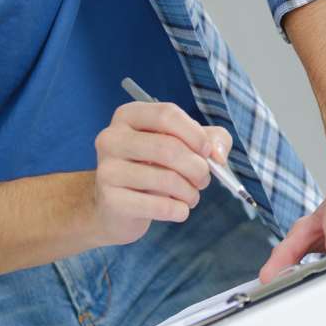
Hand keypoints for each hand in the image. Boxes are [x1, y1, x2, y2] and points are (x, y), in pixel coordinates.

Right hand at [90, 100, 230, 246]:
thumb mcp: (183, 144)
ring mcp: (107, 170)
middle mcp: (111, 138)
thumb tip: (218, 155)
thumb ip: (211, 139)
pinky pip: (158, 206)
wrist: (117, 208)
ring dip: (190, 192)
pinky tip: (179, 211)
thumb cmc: (152, 168)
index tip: (208, 151)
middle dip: (197, 167)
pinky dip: (179, 211)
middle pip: (168, 147)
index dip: (195, 133)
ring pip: (165, 179)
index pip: (166, 114)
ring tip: (191, 196)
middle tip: (204, 180)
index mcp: (128, 116)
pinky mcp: (110, 200)